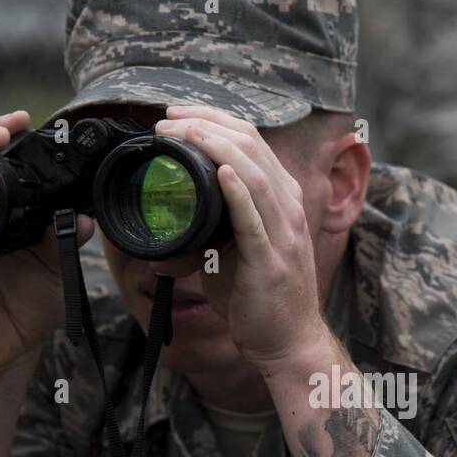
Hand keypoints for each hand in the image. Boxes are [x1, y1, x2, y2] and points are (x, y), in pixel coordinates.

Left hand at [154, 105, 329, 373]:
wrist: (287, 342)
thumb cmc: (260, 298)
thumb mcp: (237, 249)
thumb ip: (216, 225)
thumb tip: (176, 214)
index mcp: (281, 199)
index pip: (252, 142)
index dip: (215, 120)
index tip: (178, 115)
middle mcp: (288, 208)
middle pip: (252, 147)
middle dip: (208, 124)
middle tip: (168, 119)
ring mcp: (283, 233)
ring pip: (254, 174)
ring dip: (216, 148)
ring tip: (185, 132)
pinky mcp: (271, 261)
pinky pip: (254, 219)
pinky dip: (238, 192)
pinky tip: (220, 173)